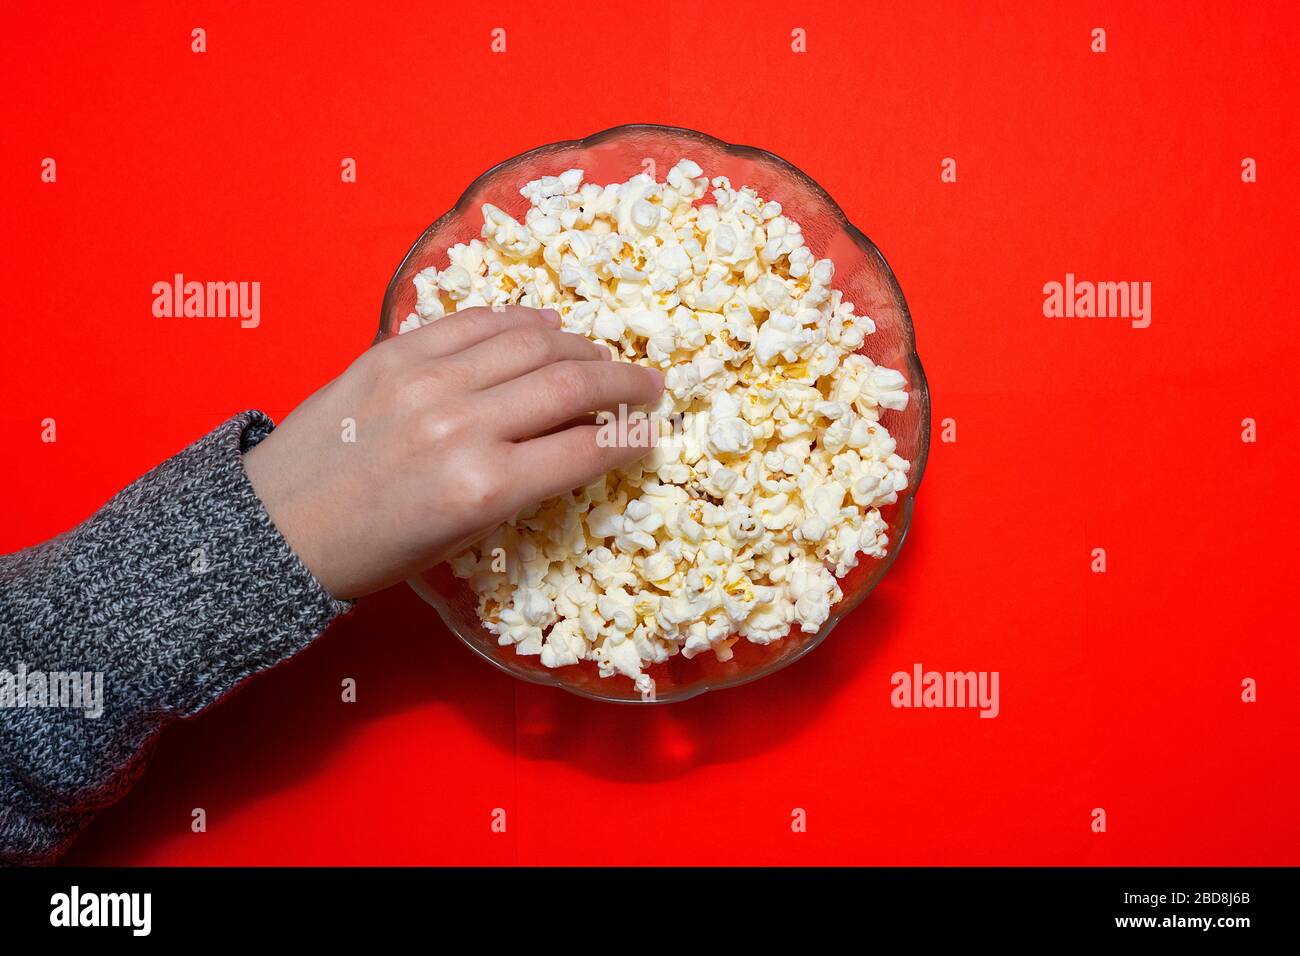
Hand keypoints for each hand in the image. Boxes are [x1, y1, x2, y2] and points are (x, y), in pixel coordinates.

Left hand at [242, 306, 663, 599]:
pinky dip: (520, 321)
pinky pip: (476, 322)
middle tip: (649, 385)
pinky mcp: (395, 350)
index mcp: (483, 487)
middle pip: (571, 383)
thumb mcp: (462, 539)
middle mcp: (462, 425)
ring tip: (600, 357)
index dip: (631, 437)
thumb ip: (523, 486)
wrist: (277, 528)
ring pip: (531, 341)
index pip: (586, 447)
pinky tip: (545, 328)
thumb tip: (575, 443)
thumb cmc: (374, 551)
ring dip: (580, 346)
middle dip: (624, 382)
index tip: (649, 432)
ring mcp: (427, 379)